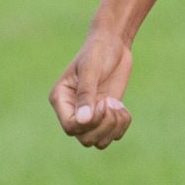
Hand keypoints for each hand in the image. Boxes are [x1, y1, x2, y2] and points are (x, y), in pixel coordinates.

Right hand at [49, 30, 133, 149]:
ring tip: (118, 106)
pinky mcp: (104, 115)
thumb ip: (86, 94)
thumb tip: (83, 121)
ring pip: (98, 141)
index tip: (103, 103)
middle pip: (84, 139)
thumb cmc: (98, 51)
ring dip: (113, 128)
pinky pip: (112, 136)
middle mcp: (72, 110)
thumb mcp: (91, 69)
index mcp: (61, 99)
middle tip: (112, 103)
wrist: (114, 43)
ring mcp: (89, 115)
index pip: (69, 127)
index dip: (89, 123)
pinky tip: (123, 109)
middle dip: (103, 126)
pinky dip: (121, 126)